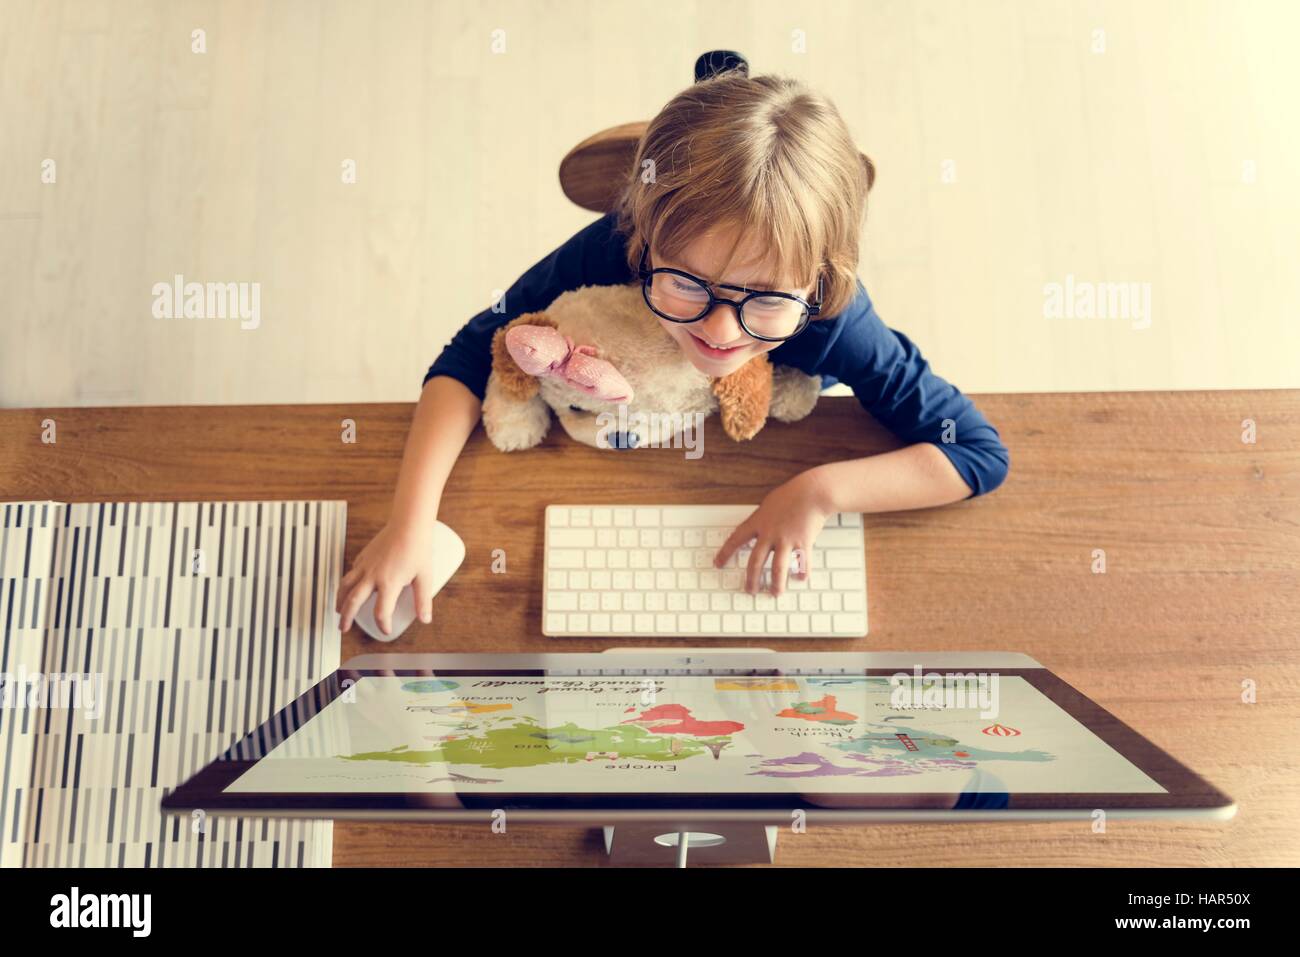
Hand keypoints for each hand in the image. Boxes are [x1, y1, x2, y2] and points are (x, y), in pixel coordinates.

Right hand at [335, 521, 436, 635]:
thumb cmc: (418, 548)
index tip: (386, 630)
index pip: (381, 612)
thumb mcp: (425, 577)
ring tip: (337, 611)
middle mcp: (373, 576)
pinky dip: (346, 583)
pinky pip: (351, 572)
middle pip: (354, 601)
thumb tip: (425, 619)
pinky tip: (348, 588)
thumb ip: (423, 600)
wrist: (409, 524)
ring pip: (345, 586)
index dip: (382, 625)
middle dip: (347, 617)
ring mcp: (366, 565)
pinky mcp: (364, 556)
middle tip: (343, 628)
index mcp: (389, 583)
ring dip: (339, 601)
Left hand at [713, 469, 835, 595]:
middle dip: (751, 579)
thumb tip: (760, 530)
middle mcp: (770, 534)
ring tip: (775, 593)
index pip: (735, 540)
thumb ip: (763, 519)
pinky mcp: (803, 543)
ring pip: (777, 568)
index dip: (725, 553)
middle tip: (750, 590)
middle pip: (755, 562)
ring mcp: (786, 540)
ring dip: (776, 583)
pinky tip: (800, 578)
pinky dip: (801, 573)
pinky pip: (801, 563)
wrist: (812, 492)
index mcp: (758, 522)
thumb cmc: (792, 494)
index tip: (718, 564)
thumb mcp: (769, 504)